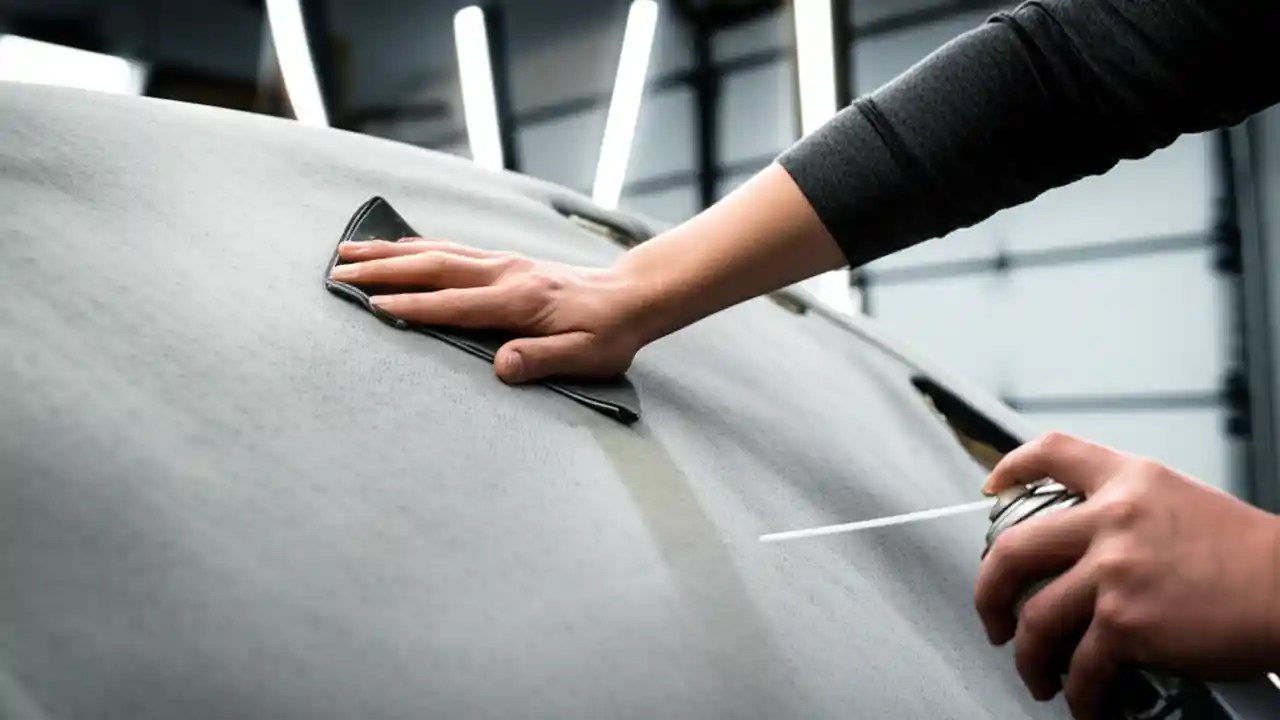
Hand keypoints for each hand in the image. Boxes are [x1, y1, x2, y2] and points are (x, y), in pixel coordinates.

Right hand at [330, 239, 651, 382]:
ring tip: (349, 251)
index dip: (413, 305)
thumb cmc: (608, 333)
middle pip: (433, 266)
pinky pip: (451, 248)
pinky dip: (416, 246)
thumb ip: (542, 359)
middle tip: (338, 273)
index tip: (371, 305)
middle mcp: (505, 273)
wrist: (631, 296)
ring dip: (391, 251)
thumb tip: (500, 366)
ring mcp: (502, 262)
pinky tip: (396, 247)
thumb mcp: (586, 356)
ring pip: (436, 251)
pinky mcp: (503, 260)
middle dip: (383, 270)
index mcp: (520, 300)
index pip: (454, 304)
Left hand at [975, 432, 1279, 718]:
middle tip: (993, 616)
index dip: (1012, 466)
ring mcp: (1116, 572)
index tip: (991, 488)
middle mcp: (1113, 519)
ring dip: (1027, 656)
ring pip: (1036, 619)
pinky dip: (1077, 694)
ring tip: (1035, 673)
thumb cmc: (1251, 556)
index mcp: (1129, 481)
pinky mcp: (1129, 624)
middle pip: (1014, 549)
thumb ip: (1131, 511)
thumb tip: (1089, 541)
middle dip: (988, 592)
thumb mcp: (1183, 503)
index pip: (1053, 452)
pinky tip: (1083, 701)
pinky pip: (1082, 667)